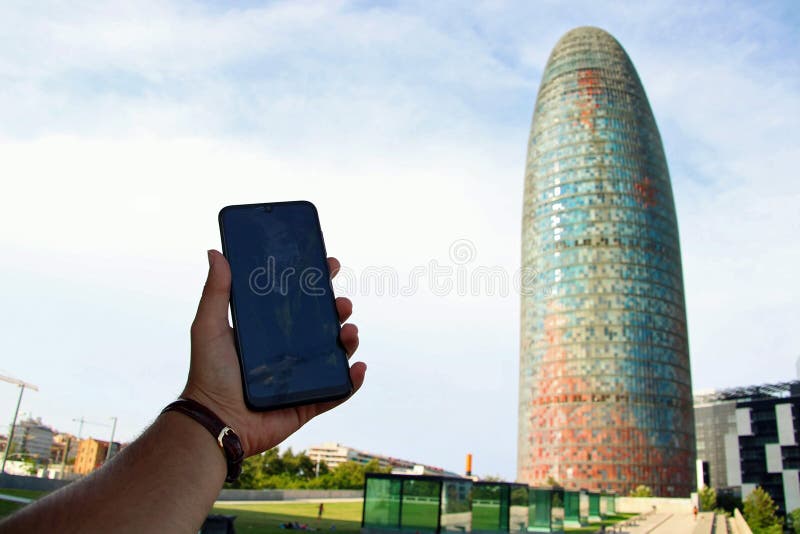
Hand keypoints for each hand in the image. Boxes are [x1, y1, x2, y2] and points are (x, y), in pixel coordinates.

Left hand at [181, 249, 365, 456]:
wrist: (215, 420)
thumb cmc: (208, 373)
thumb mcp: (209, 327)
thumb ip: (215, 292)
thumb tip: (216, 252)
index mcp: (269, 331)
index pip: (298, 302)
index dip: (316, 283)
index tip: (329, 265)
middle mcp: (288, 351)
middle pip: (323, 324)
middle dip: (339, 309)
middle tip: (342, 302)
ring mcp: (301, 377)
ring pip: (336, 354)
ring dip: (349, 340)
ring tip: (349, 332)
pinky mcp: (309, 403)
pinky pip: (338, 391)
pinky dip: (353, 380)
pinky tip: (358, 367)